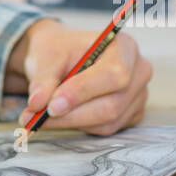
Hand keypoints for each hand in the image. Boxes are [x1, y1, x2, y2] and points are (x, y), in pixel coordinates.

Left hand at [7, 18, 152, 134]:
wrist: (61, 55)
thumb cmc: (59, 51)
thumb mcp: (46, 57)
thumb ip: (43, 81)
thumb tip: (37, 104)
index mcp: (123, 46)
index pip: (112, 74)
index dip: (83, 92)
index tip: (52, 105)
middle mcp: (138, 71)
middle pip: (112, 104)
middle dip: (73, 114)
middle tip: (38, 117)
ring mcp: (138, 95)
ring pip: (108, 121)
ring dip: (72, 122)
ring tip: (40, 117)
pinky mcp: (131, 114)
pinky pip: (107, 129)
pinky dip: (80, 126)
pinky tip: (62, 116)